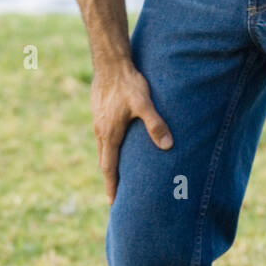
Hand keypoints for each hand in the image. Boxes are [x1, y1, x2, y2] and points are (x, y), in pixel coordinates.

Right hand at [91, 63, 172, 203]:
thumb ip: (156, 124)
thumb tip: (167, 145)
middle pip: (104, 162)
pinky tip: (117, 148)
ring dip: (109, 164)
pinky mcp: (100, 114)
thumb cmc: (128, 83)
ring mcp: (98, 122)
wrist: (110, 63)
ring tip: (117, 176)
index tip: (112, 202)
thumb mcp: (144, 103)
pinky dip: (109, 150)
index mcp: (110, 133)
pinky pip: (103, 138)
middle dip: (110, 180)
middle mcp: (101, 131)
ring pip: (103, 150)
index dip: (112, 185)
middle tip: (115, 196)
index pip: (109, 167)